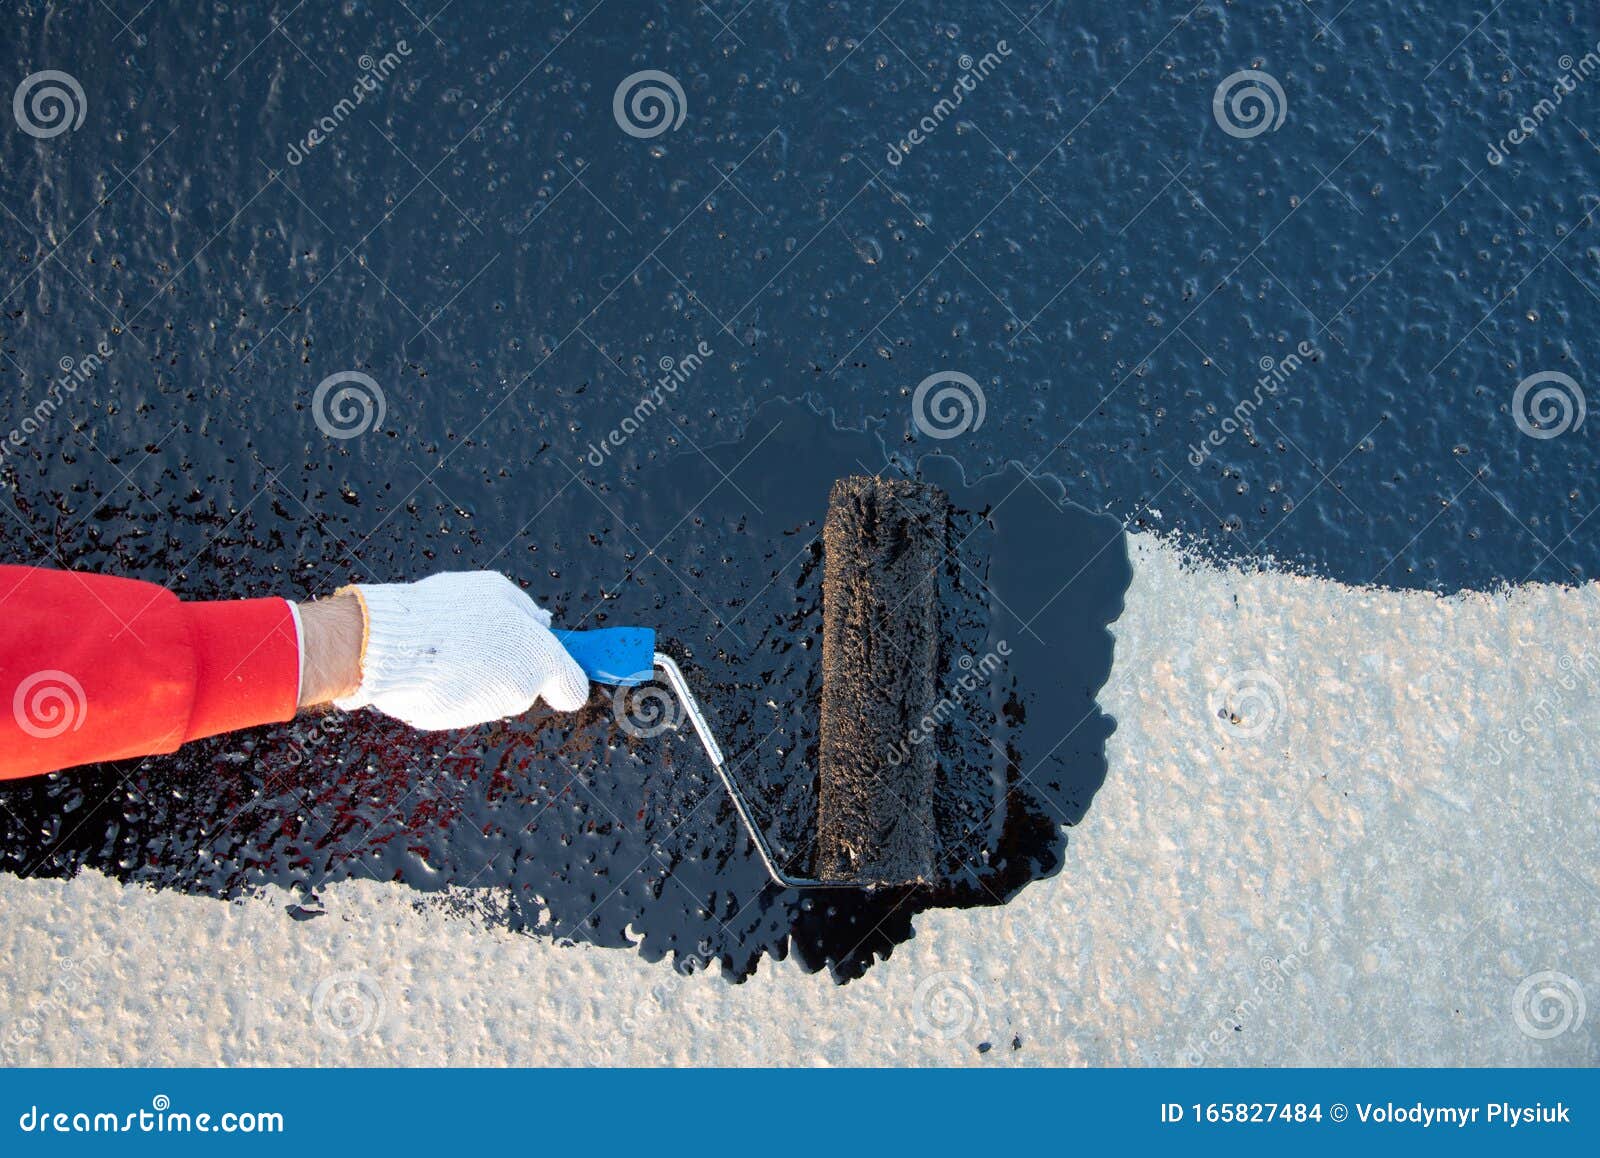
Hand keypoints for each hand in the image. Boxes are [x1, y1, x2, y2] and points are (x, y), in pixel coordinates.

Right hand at [298, 572, 589, 728]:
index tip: (557, 667)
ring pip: (489, 693)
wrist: (387, 644)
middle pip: (525, 685)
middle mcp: (517, 693)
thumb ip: (526, 609)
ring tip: (449, 643)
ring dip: (477, 672)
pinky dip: (448, 685)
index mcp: (539, 661)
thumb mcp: (496, 590)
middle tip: (482, 635)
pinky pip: (457, 700)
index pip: (573, 689)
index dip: (565, 678)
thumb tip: (541, 621)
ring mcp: (482, 711)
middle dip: (510, 666)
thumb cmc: (446, 612)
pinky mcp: (447, 721)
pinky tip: (431, 661)